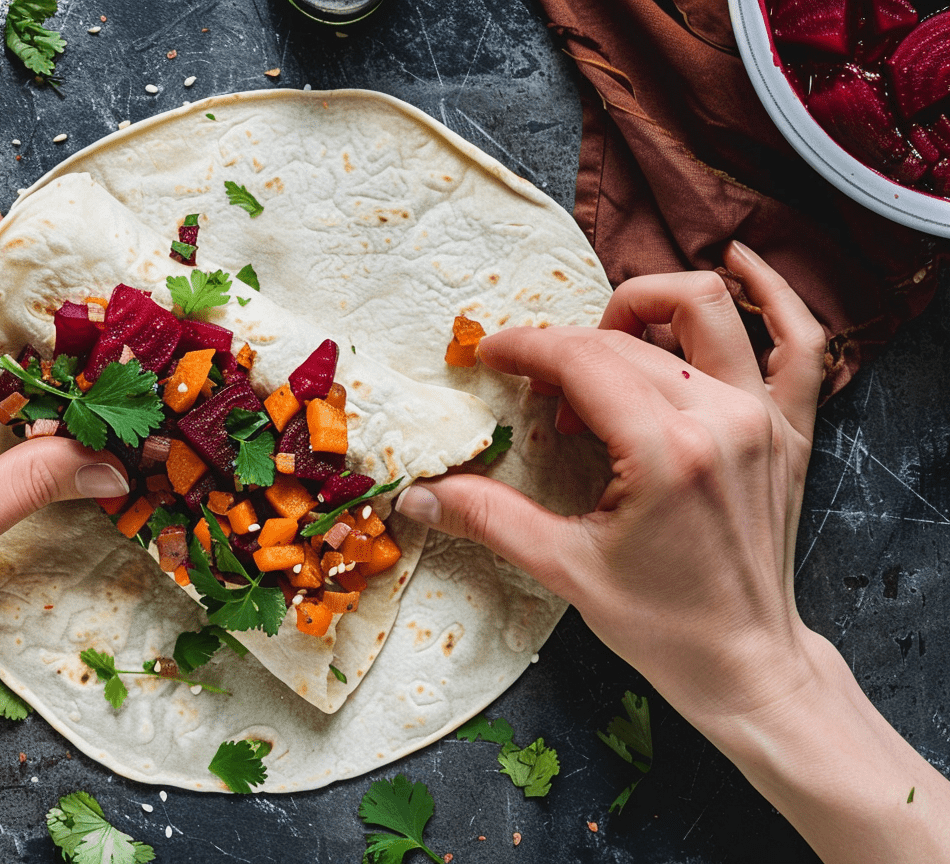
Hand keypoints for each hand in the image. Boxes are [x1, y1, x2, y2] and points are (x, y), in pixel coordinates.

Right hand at [396, 242, 949, 862]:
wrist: (747, 662)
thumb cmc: (660, 624)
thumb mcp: (564, 571)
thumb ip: (489, 519)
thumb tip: (417, 495)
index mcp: (664, 453)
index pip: (583, 360)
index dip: (527, 347)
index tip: (490, 355)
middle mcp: (721, 419)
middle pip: (627, 339)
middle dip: (567, 349)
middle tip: (539, 393)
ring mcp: (764, 419)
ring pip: (706, 312)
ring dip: (646, 306)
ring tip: (608, 340)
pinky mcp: (791, 430)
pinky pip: (801, 342)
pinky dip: (777, 296)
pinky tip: (746, 264)